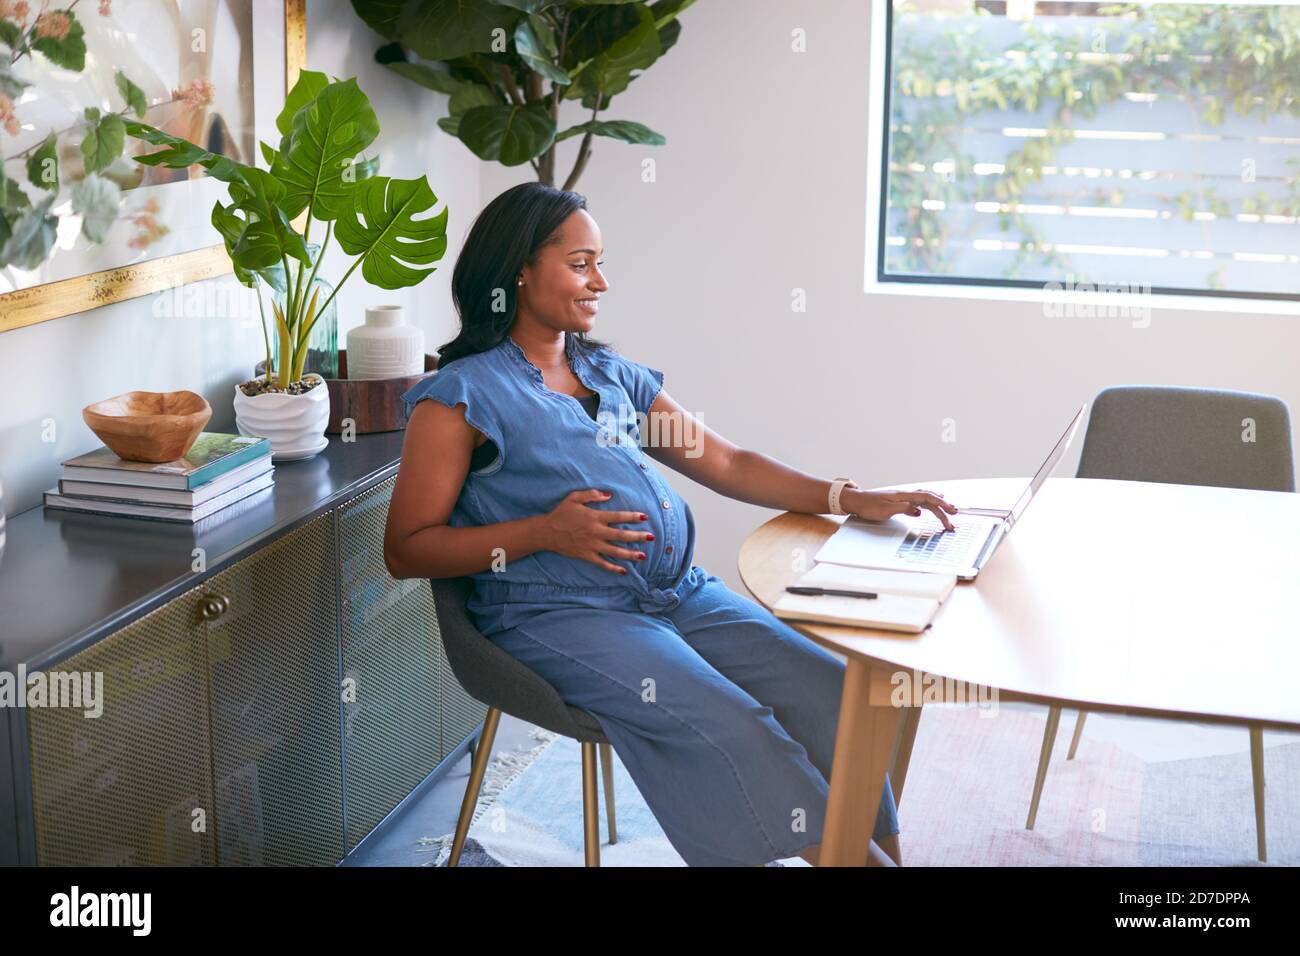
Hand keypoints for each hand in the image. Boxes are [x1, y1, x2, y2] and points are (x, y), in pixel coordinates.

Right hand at [543, 489, 653, 573]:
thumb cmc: (561, 513)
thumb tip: (609, 495)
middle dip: (637, 537)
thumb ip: (592, 494)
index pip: (618, 517)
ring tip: (643, 556)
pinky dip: (613, 568)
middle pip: (621, 535)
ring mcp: (592, 545)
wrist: (546, 532)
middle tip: (651, 538)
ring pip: (615, 551)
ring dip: (630, 554)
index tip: (644, 517)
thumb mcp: (574, 498)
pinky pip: (602, 563)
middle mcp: (596, 532)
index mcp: (595, 517)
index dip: (632, 517)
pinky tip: (624, 570)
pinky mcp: (587, 555)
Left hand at [842, 487, 958, 531]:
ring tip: (949, 510)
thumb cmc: (868, 506)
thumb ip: (903, 509)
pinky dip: (928, 503)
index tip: (951, 511)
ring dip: (937, 505)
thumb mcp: (885, 510)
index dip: (941, 504)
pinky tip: (931, 505)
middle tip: (954, 516)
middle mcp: (905, 495)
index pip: (927, 498)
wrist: (856, 501)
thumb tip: (919, 510)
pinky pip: (918, 501)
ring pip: (925, 499)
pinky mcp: (900, 501)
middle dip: (943, 507)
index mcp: (904, 496)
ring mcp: (903, 497)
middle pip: (929, 499)